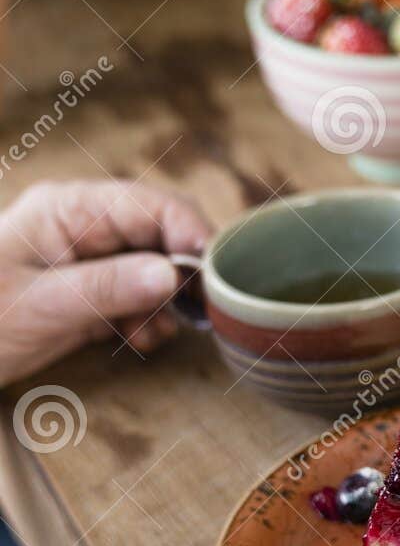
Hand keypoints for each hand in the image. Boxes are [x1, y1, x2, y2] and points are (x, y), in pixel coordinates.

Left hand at [0, 181, 210, 385]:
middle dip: (183, 274)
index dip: (191, 235)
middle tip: (194, 314)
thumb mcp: (40, 305)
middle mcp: (87, 226)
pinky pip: (141, 294)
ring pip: (159, 267)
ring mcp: (91, 258)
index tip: (213, 276)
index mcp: (70, 210)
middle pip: (164, 235)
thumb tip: (174, 276)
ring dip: (168, 302)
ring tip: (151, 333)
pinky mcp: (93, 290)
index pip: (152, 206)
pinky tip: (138, 339)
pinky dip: (151, 317)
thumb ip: (108, 287)